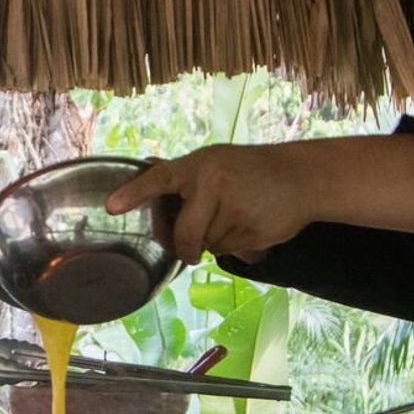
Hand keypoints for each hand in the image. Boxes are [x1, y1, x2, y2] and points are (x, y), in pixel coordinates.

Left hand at [105, 145, 317, 265]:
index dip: (134, 193)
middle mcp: (213, 185)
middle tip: (190, 248)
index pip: (160, 179)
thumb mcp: (214, 161)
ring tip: (235, 218)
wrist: (301, 178)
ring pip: (208, 246)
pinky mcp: (253, 232)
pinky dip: (233, 246)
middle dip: (186, 247)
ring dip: (213, 242)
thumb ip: (182, 173)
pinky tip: (248, 224)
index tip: (111, 207)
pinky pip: (228, 252)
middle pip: (184, 234)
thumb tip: (146, 166)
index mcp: (198, 166)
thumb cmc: (249, 169)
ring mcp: (235, 210)